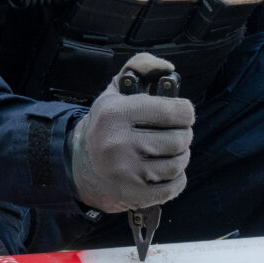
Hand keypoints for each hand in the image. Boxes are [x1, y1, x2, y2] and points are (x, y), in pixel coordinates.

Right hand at [68, 54, 194, 213]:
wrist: (78, 164)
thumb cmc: (107, 124)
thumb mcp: (117, 90)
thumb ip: (141, 67)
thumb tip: (168, 68)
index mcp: (116, 114)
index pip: (176, 111)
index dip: (185, 111)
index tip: (180, 113)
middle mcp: (118, 144)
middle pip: (180, 139)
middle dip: (183, 135)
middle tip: (173, 134)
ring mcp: (125, 173)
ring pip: (179, 163)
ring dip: (180, 156)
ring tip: (168, 151)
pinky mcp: (131, 195)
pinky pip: (174, 187)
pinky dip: (177, 179)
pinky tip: (166, 171)